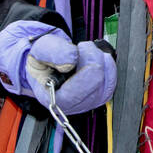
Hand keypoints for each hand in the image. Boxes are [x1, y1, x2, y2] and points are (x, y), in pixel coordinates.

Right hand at [0, 21, 115, 113]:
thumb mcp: (40, 49)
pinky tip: (94, 57)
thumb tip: (72, 60)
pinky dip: (106, 63)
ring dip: (100, 59)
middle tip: (81, 47)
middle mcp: (72, 105)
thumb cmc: (43, 60)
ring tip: (85, 53)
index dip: (84, 68)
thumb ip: (53, 52)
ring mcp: (88, 102)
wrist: (48, 64)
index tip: (82, 48)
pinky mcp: (99, 96)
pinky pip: (112, 79)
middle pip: (96, 83)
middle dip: (92, 57)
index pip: (76, 93)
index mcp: (52, 98)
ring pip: (107, 81)